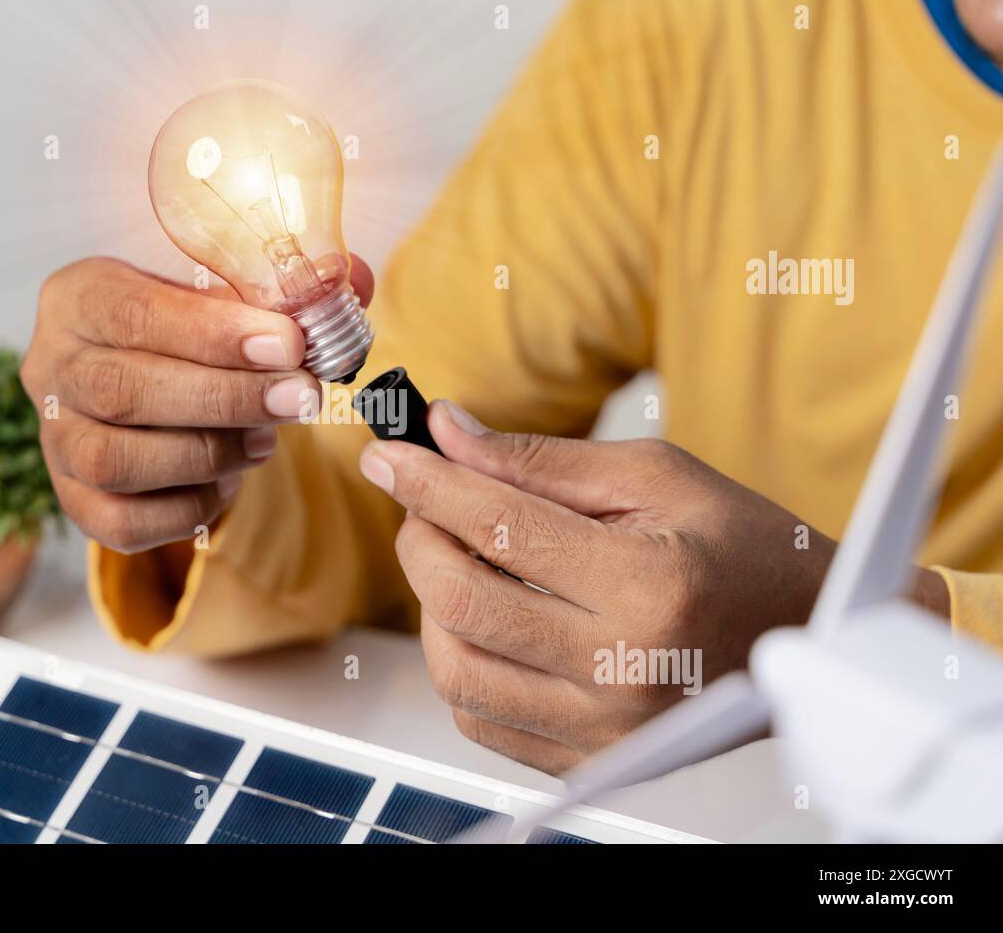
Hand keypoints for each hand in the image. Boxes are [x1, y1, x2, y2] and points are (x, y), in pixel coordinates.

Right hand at [21, 256, 371, 552]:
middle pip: (123, 390)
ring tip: (264, 439)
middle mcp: (49, 366)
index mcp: (77, 297)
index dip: (212, 333)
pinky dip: (188, 506)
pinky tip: (228, 479)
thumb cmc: (191, 331)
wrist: (155, 384)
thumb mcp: (224, 292)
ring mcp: (55, 440)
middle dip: (226, 398)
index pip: (133, 313)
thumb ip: (282, 288)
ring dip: (208, 453)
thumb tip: (349, 281)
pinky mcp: (74, 500)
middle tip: (300, 397)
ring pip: (116, 460)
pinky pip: (124, 521)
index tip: (288, 344)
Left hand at [359, 401, 947, 773]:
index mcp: (649, 585)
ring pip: (455, 669)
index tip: (388, 453)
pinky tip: (487, 619)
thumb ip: (541, 461)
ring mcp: (602, 728)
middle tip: (425, 504)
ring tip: (460, 560)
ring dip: (432, 604)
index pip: (501, 527)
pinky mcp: (587, 758)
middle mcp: (621, 668)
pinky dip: (461, 660)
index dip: (428, 483)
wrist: (803, 636)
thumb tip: (449, 432)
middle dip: (419, 539)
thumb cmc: (740, 546)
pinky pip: (478, 716)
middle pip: (460, 604)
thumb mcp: (654, 477)